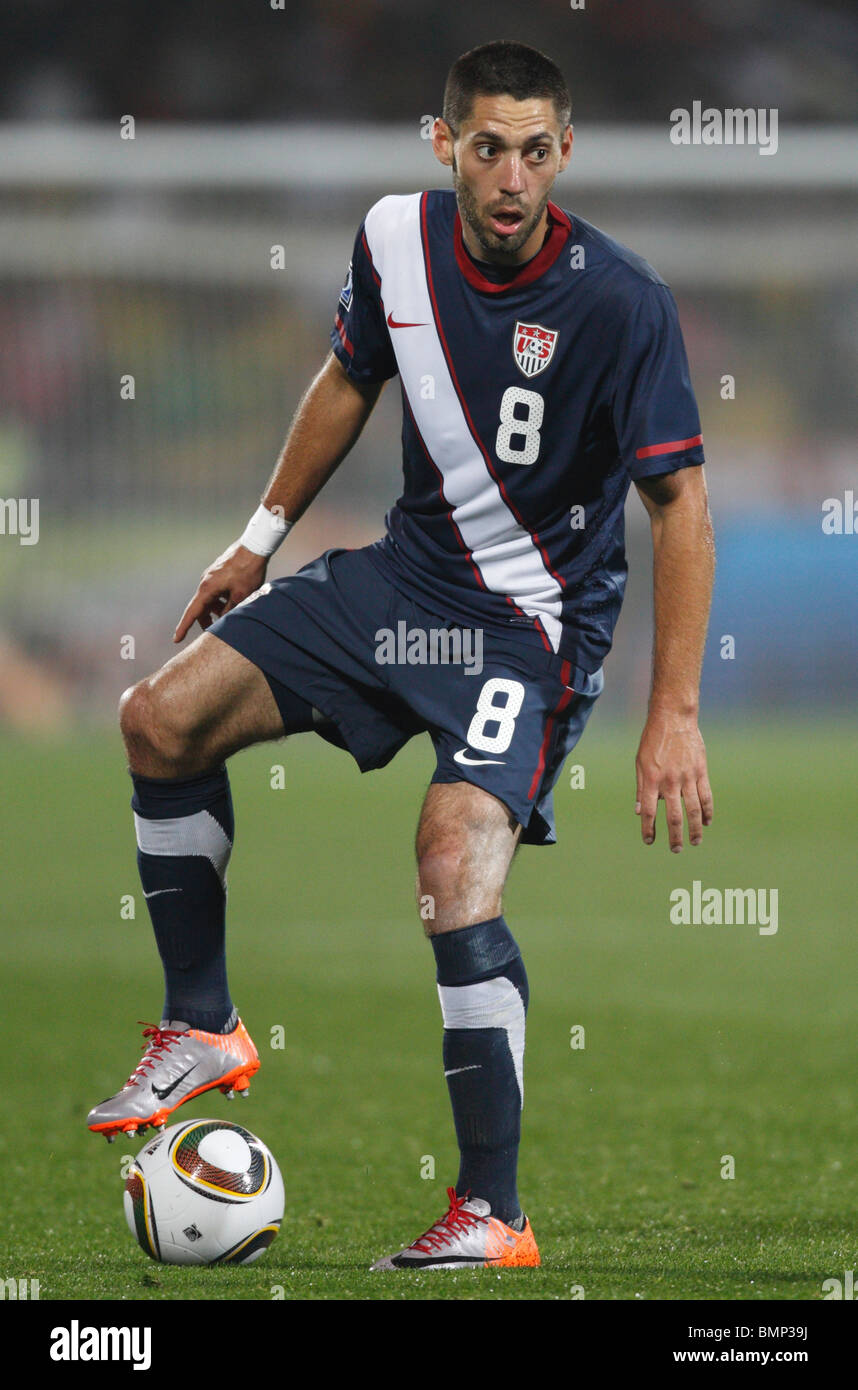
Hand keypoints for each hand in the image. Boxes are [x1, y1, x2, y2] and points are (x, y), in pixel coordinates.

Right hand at [174, 542, 267, 642]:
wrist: (253, 546)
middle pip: (201, 607)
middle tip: (214, 632)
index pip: (192, 612)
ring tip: (230, 614)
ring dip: (216, 609)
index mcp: (207, 588)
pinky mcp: (218, 573)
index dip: (184, 627)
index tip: (176, 639)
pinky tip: (234, 601)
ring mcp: (211, 576)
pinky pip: (215, 590)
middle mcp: (205, 582)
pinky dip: (221, 599)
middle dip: (205, 620)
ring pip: (210, 599)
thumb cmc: (248, 570)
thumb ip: (229, 610)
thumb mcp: (241, 595)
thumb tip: (223, 621)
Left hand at [635, 714, 712, 851]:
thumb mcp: (640, 763)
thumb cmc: (653, 740)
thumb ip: (641, 788)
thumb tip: (640, 812)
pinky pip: (706, 796)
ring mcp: (687, 777)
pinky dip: (707, 811)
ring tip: (694, 842)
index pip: (650, 812)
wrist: (673, 718)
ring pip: (693, 810)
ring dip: (694, 829)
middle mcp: (669, 781)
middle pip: (674, 817)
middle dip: (675, 836)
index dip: (649, 829)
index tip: (649, 841)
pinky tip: (706, 822)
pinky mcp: (701, 771)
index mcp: (651, 780)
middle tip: (675, 850)